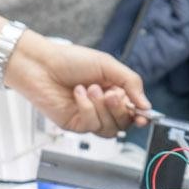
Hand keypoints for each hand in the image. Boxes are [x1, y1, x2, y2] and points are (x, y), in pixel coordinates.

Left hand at [6, 31, 151, 136]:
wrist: (41, 64)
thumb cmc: (70, 60)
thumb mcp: (107, 65)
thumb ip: (131, 83)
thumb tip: (146, 105)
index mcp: (114, 90)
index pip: (133, 110)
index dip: (140, 115)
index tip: (143, 114)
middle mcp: (103, 106)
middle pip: (124, 123)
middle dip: (119, 108)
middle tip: (110, 93)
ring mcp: (89, 117)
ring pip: (109, 128)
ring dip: (101, 107)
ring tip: (90, 88)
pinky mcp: (75, 124)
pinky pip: (90, 125)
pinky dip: (86, 108)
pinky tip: (78, 94)